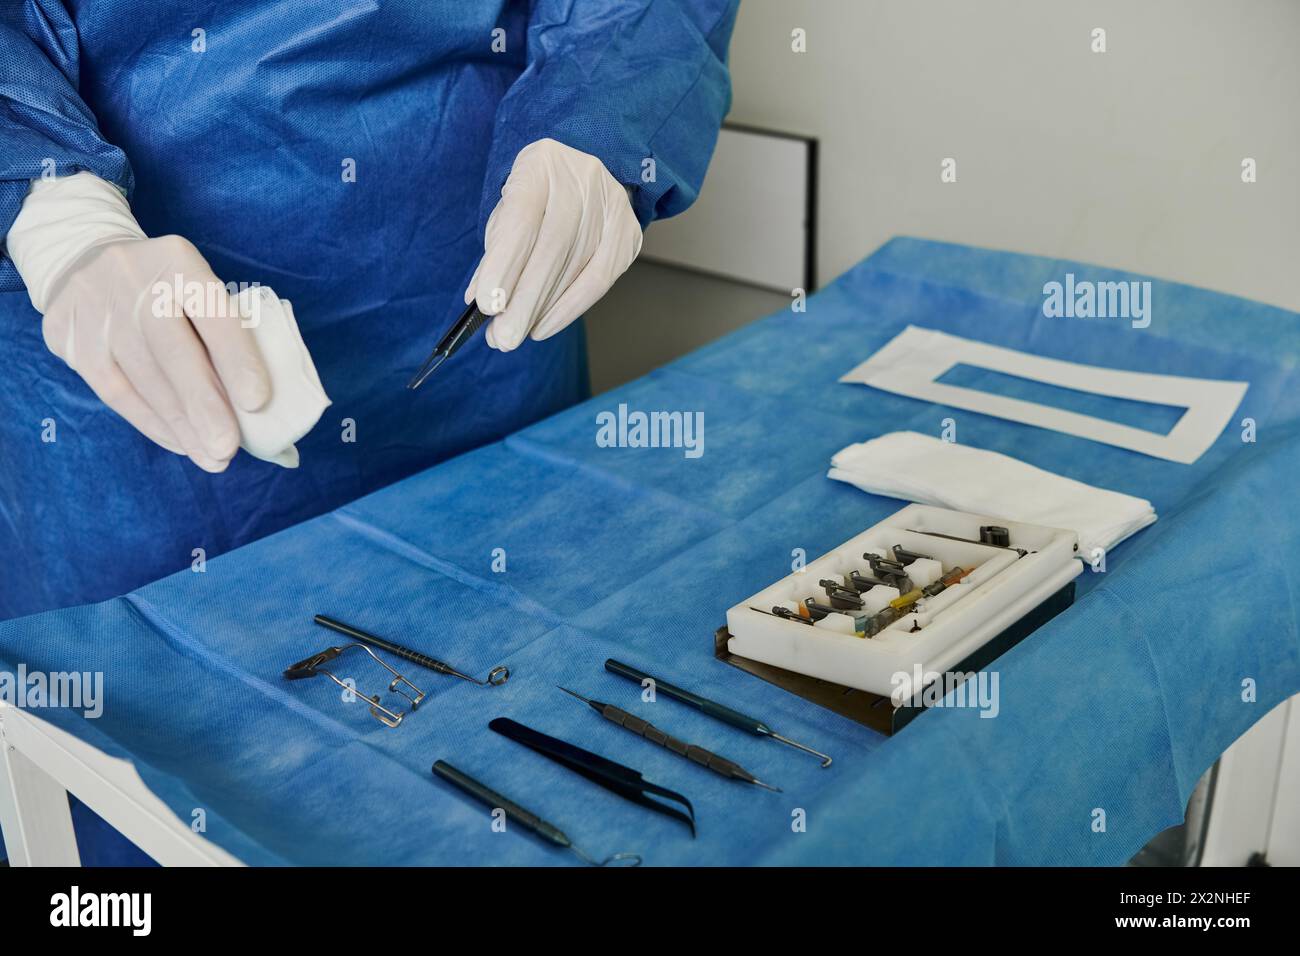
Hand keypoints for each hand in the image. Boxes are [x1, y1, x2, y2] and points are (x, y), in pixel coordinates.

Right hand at [41, 236, 270, 471]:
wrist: (85, 256)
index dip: (236, 359)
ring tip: (211, 456)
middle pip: (172, 351)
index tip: (258, 402)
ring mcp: (94, 307)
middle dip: (203, 406)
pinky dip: (151, 422)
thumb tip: (256, 406)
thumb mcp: (195, 286)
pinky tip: (179, 441)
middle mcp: (132, 279)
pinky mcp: (67, 334)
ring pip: (142, 378)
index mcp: (178, 261)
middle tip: (228, 448)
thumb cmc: (166, 286)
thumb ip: (223, 331)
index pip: (213, 312)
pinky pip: (113, 391)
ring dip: (180, 425)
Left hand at [466, 138, 642, 350]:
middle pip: (552, 248)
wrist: (580, 174)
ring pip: (576, 268)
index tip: (487, 306)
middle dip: (524, 300)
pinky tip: (545, 326)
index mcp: (541, 165)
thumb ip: (496, 252)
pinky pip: (600, 279)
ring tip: (516, 334)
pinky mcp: (628, 231)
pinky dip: (570, 308)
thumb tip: (484, 301)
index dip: (504, 264)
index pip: (522, 218)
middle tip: (502, 338)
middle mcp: (581, 179)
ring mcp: (611, 205)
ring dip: (543, 310)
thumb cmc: (537, 199)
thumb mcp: (508, 211)